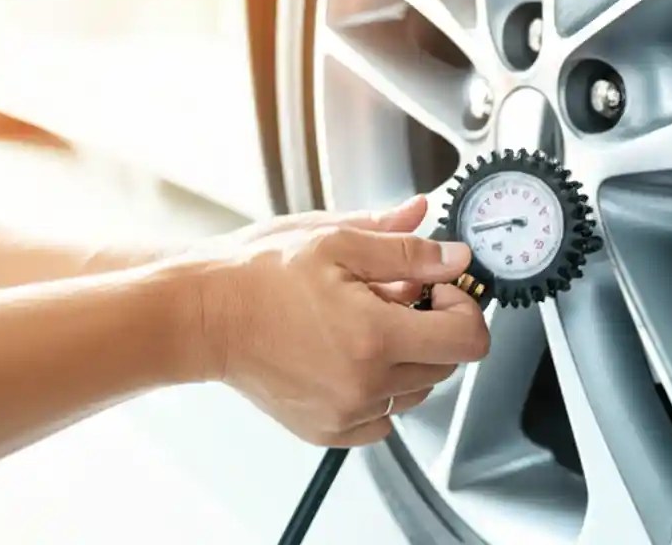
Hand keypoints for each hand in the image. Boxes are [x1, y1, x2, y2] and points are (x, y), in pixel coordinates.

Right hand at [171, 197, 489, 447]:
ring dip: (408, 358)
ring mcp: (346, 413)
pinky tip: (350, 356)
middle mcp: (365, 383)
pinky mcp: (327, 430)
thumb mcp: (338, 241)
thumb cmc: (259, 275)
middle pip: (446, 364)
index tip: (441, 288)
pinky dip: (381, 389)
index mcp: (375, 336)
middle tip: (395, 297)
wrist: (203, 315)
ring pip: (417, 390)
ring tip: (365, 324)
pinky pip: (383, 416)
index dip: (464, 306)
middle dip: (433, 326)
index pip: (468, 339)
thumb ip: (408, 251)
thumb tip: (455, 256)